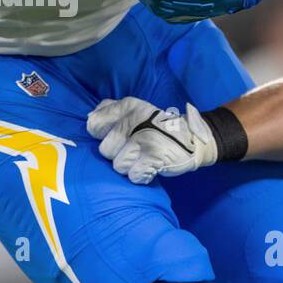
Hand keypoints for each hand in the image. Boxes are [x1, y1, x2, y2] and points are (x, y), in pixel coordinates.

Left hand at [87, 96, 217, 183]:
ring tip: (143, 159)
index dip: (102, 137)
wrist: (193, 140)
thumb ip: (111, 110)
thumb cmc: (156, 128)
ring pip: (118, 165)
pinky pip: (134, 176)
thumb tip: (90, 116)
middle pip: (105, 150)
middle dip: (117, 155)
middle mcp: (135, 119)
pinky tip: (150, 167)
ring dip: (130, 167)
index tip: (117, 138)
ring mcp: (146, 137)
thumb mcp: (136, 110)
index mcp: (128, 106)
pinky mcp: (155, 156)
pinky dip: (141, 176)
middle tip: (134, 151)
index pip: (94, 124)